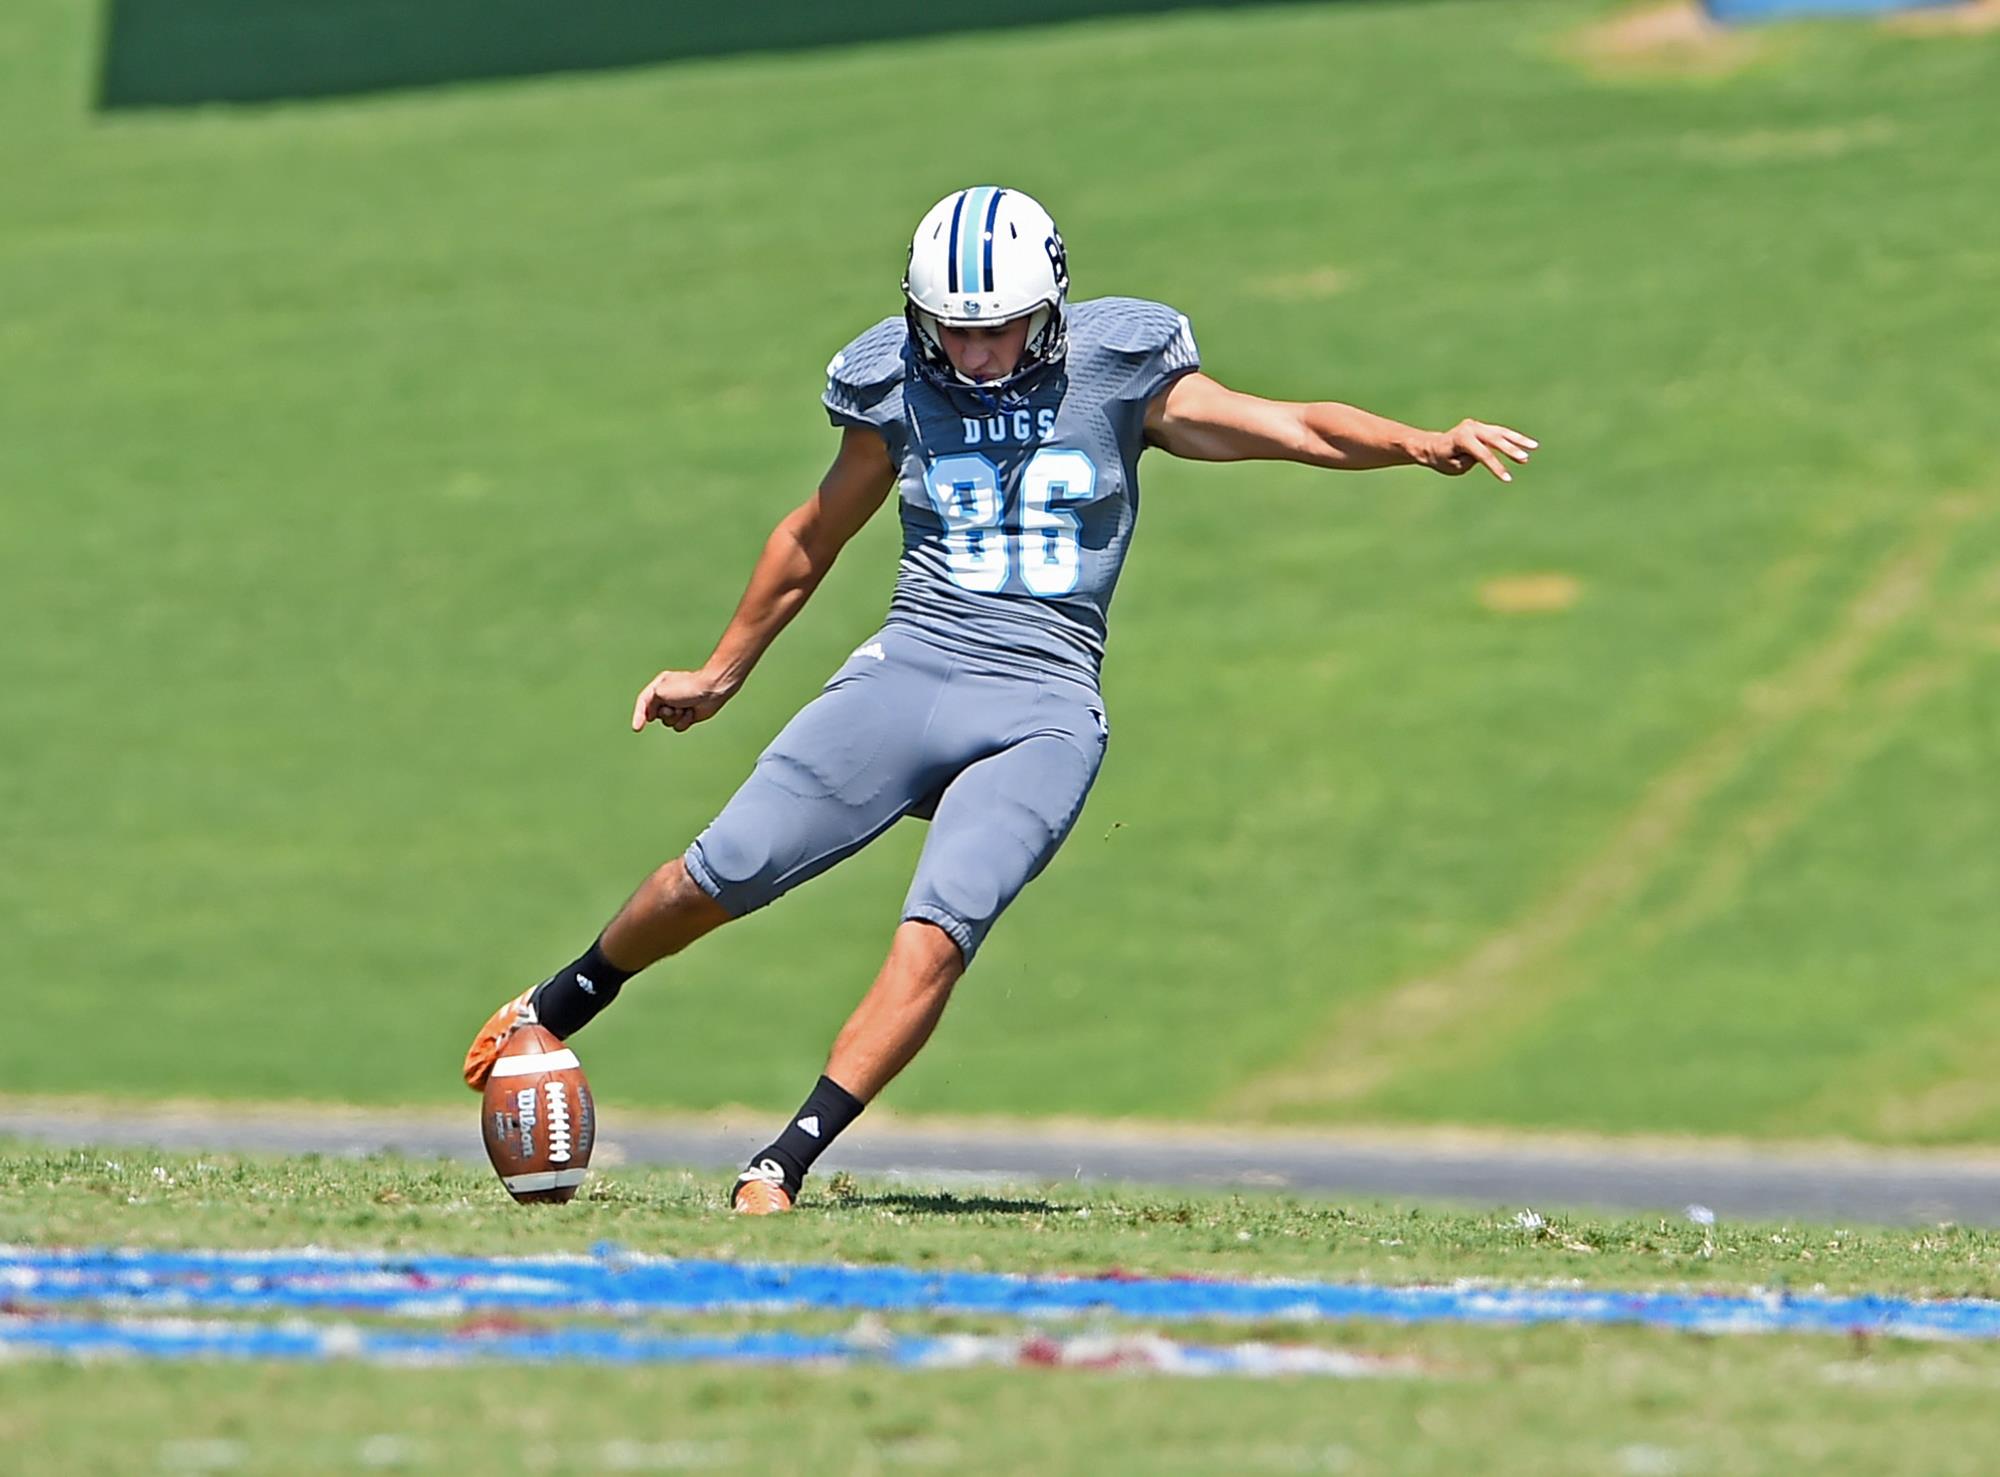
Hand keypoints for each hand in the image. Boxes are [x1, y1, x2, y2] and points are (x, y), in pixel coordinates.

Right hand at [630, 668, 735, 732]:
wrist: (711, 691)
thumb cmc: (686, 688)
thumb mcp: (660, 692)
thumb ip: (649, 703)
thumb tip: (651, 716)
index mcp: (659, 685)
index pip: (643, 702)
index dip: (638, 715)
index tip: (637, 728)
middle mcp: (667, 695)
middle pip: (655, 714)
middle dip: (664, 714)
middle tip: (673, 707)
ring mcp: (677, 706)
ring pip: (667, 723)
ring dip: (675, 718)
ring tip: (685, 708)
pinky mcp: (687, 716)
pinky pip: (678, 727)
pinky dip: (684, 722)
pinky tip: (692, 713)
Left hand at [1420, 420, 1537, 482]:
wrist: (1434, 446)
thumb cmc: (1443, 459)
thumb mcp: (1453, 466)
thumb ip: (1470, 460)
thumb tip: (1487, 454)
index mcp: (1461, 438)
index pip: (1483, 454)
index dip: (1496, 467)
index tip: (1508, 478)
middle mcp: (1470, 428)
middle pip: (1494, 440)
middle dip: (1510, 450)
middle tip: (1524, 458)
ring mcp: (1477, 426)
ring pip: (1501, 433)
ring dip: (1518, 440)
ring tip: (1534, 446)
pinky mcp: (1483, 427)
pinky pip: (1500, 433)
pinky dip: (1513, 438)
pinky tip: (1528, 444)